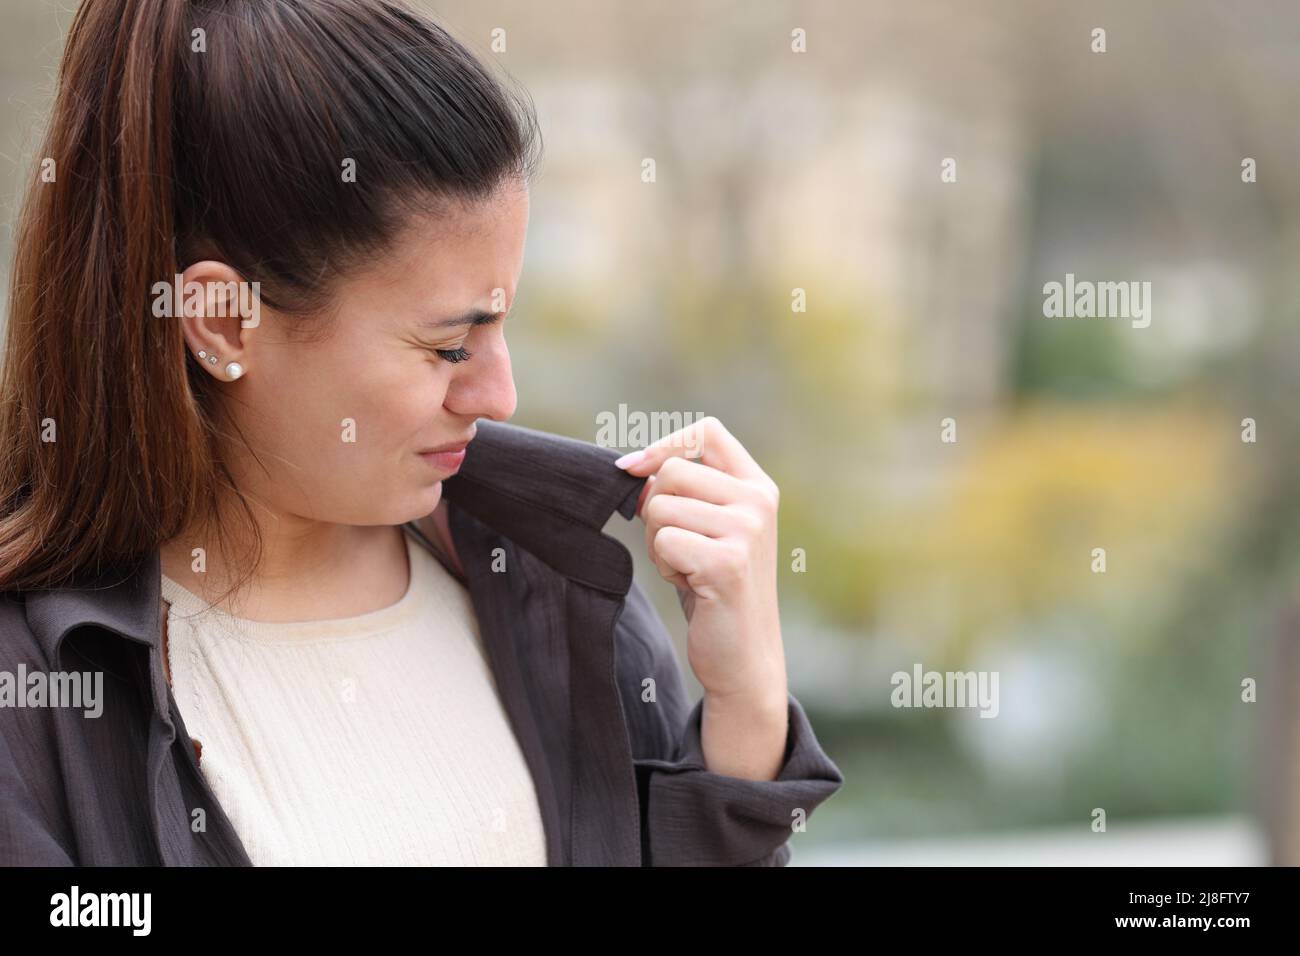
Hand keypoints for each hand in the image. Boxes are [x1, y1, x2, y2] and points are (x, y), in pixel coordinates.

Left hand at [614, 416, 787, 716]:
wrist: (743, 656)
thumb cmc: (715, 589)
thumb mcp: (707, 528)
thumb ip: (684, 493)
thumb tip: (630, 467)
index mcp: (757, 487)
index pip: (706, 431)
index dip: (662, 445)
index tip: (632, 469)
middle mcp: (758, 502)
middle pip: (672, 472)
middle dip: (656, 510)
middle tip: (678, 547)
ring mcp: (746, 531)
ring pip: (661, 508)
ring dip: (659, 543)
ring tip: (688, 568)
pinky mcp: (727, 562)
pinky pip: (663, 541)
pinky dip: (664, 565)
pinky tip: (690, 585)